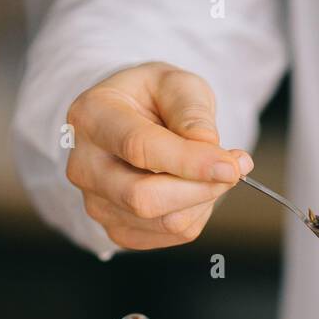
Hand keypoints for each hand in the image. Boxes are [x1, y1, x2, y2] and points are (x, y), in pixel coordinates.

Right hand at [64, 62, 253, 249]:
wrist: (132, 121)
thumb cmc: (153, 99)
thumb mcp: (176, 84)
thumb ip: (192, 111)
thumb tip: (209, 147)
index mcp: (92, 117)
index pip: (138, 148)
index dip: (190, 161)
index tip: (232, 166)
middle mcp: (84, 165)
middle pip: (143, 198)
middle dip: (200, 188)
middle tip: (235, 168)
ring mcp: (96, 203)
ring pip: (164, 221)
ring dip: (205, 199)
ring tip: (215, 170)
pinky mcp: (116, 230)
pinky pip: (171, 235)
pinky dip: (196, 213)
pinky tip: (195, 188)